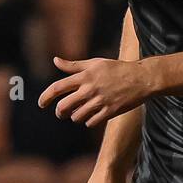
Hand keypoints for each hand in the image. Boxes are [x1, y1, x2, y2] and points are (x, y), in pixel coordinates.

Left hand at [38, 56, 154, 126]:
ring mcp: (100, 101)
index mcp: (84, 76)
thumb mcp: (95, 63)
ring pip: (76, 116)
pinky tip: (91, 116)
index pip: (58, 88)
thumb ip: (73, 65)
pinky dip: (88, 121)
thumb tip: (55, 60)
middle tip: (61, 113)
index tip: (41, 104)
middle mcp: (90, 89)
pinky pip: (90, 122)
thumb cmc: (116, 69)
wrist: (141, 79)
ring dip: (75, 117)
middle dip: (59, 112)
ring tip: (80, 113)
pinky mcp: (109, 112)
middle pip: (64, 106)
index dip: (46, 97)